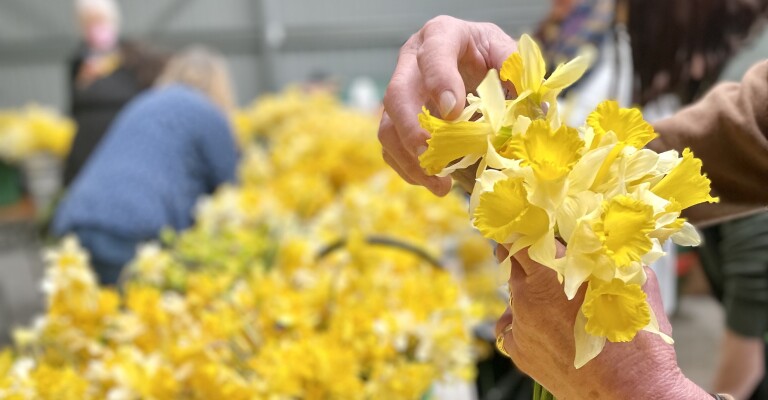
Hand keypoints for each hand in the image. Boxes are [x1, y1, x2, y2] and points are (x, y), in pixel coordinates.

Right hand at [378, 16, 517, 195]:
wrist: (469, 57)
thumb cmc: (485, 53)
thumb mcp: (504, 50)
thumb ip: (514, 69)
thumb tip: (527, 106)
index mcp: (440, 35)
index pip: (433, 54)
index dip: (439, 81)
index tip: (454, 112)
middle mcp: (411, 62)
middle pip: (396, 95)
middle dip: (412, 128)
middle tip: (431, 154)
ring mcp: (401, 93)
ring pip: (387, 127)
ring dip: (409, 159)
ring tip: (438, 183)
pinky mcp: (397, 119)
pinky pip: (391, 148)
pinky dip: (408, 169)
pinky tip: (433, 182)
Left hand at [494, 244, 709, 398]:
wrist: (633, 393)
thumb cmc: (639, 339)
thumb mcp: (634, 285)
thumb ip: (613, 257)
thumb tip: (609, 240)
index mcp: (554, 270)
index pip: (518, 234)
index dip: (518, 226)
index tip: (521, 222)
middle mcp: (529, 294)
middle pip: (512, 261)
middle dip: (523, 256)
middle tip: (539, 258)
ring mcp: (520, 324)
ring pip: (513, 296)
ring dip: (528, 293)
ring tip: (555, 307)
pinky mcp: (519, 351)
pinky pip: (511, 327)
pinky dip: (523, 324)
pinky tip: (547, 330)